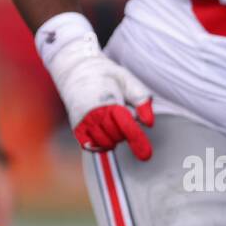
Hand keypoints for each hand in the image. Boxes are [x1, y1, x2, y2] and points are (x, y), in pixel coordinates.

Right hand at [43, 29, 155, 160]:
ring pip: (106, 144)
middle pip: (118, 137)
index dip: (137, 140)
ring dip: (114, 137)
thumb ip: (141, 99)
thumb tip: (149, 123)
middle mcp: (93, 115)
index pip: (126, 126)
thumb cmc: (106, 75)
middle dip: (126, 130)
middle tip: (122, 112)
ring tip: (112, 119)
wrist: (75, 69)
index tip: (146, 156)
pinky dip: (101, 144)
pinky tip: (105, 132)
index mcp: (108, 102)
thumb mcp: (128, 80)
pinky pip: (91, 147)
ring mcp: (83, 123)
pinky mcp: (76, 128)